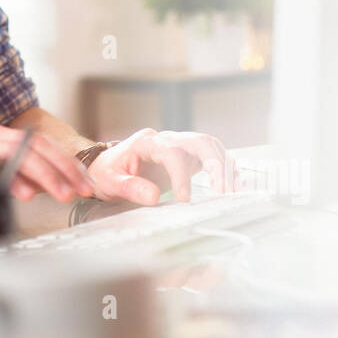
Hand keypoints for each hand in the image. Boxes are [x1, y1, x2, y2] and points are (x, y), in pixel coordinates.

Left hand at [87, 128, 235, 205]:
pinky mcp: (186, 156)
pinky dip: (223, 166)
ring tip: (232, 189)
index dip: (181, 175)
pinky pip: (210, 155)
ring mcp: (178, 145)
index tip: (184, 198)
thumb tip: (154, 197)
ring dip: (223, 164)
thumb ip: (130, 187)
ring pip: (208, 145)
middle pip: (198, 141)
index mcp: (146, 142)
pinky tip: (233, 183)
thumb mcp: (110, 182)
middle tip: (223, 189)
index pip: (171, 152)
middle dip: (214, 163)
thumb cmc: (107, 173)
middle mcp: (166, 139)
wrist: (105, 167)